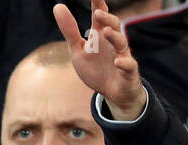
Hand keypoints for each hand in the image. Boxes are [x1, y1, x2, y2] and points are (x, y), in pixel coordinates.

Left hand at [54, 0, 144, 118]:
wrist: (112, 92)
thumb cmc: (95, 68)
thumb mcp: (78, 50)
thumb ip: (70, 30)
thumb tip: (57, 6)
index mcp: (100, 36)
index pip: (100, 16)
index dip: (98, 4)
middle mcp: (113, 43)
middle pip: (114, 26)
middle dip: (107, 19)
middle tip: (97, 12)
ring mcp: (122, 56)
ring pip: (122, 44)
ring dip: (115, 37)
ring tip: (105, 31)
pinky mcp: (128, 72)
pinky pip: (129, 66)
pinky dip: (124, 63)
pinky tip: (117, 62)